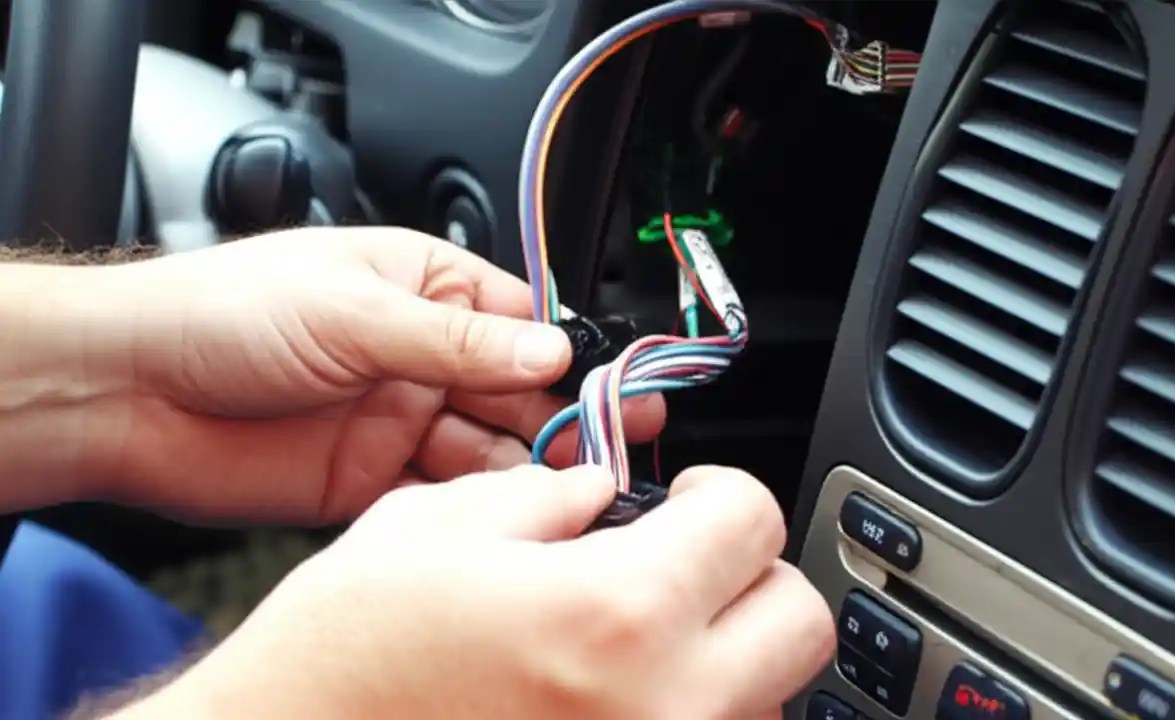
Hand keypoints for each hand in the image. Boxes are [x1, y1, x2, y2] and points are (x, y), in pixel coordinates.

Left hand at [0, 228, 662, 519]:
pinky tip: (517, 511)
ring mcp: (398, 420)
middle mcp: (418, 357)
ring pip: (489, 448)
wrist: (130, 393)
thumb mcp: (354, 310)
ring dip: (534, 465)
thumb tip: (546, 350)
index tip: (619, 383)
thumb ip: (456, 342)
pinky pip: (445, 495)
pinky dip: (483, 507)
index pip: (522, 319)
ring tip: (580, 481)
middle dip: (569, 415)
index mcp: (422, 290)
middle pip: (517, 390)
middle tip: (621, 439)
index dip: (571, 353)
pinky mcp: (372, 480)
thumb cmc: (222, 314)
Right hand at [121, 465, 835, 719]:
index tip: (689, 500)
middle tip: (688, 563)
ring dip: (728, 654)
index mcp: (615, 613)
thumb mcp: (433, 528)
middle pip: (801, 620)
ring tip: (637, 640)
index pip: (752, 519)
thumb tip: (602, 491)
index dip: (718, 491)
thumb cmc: (339, 662)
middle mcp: (662, 710)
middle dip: (751, 574)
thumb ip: (547, 497)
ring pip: (769, 700)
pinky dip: (691, 713)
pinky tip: (615, 697)